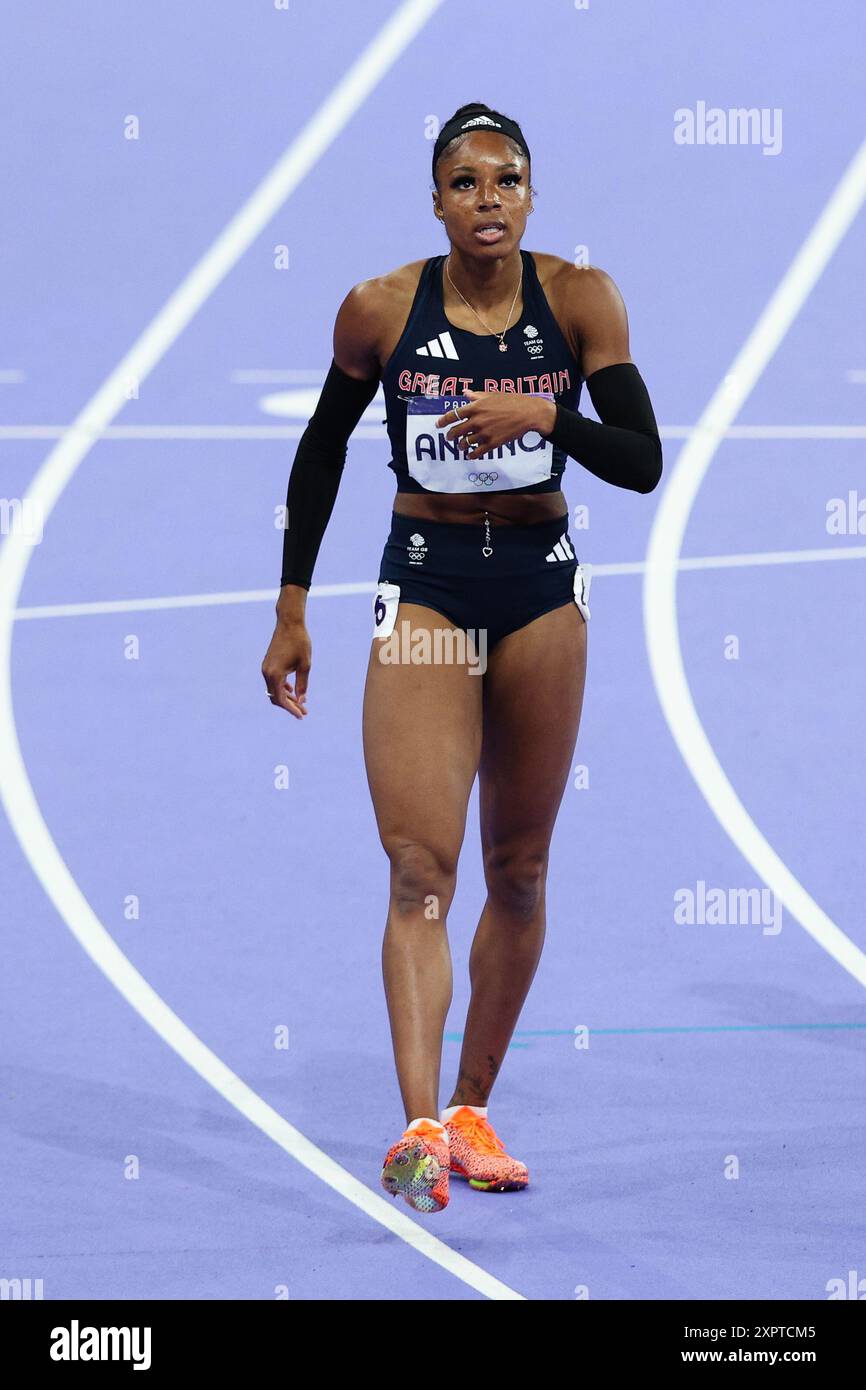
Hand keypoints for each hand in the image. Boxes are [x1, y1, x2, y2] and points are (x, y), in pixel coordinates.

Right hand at [261, 617, 310, 717]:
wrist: (289, 623)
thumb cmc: (299, 642)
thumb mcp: (305, 665)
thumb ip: (302, 685)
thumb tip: (301, 701)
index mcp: (275, 674)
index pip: (281, 699)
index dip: (291, 709)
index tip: (301, 715)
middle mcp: (267, 673)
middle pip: (276, 697)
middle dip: (290, 706)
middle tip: (304, 712)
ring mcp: (266, 668)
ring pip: (274, 690)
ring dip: (287, 698)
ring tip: (302, 704)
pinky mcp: (268, 664)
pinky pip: (273, 682)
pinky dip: (282, 689)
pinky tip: (293, 692)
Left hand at [435, 389, 556, 460]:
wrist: (528, 413)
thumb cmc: (511, 401)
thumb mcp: (492, 395)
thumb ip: (476, 396)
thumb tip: (465, 393)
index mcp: (475, 407)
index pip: (453, 415)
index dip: (443, 421)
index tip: (438, 425)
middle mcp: (477, 420)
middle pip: (456, 431)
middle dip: (450, 436)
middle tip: (449, 437)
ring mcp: (484, 433)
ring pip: (465, 442)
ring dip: (461, 445)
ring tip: (461, 446)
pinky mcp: (492, 443)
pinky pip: (477, 452)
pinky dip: (471, 454)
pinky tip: (470, 454)